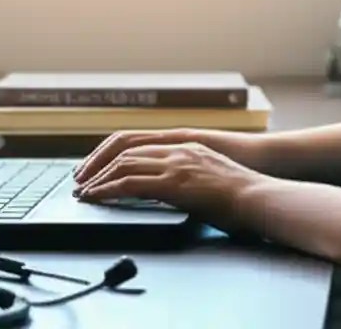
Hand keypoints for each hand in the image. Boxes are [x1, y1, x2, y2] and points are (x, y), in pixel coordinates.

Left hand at [74, 128, 272, 182]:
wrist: (260, 196)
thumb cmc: (243, 191)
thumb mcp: (212, 173)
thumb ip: (190, 174)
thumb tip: (174, 189)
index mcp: (185, 145)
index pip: (138, 142)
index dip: (112, 153)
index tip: (97, 166)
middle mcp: (177, 149)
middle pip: (124, 149)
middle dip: (98, 165)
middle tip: (81, 179)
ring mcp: (175, 164)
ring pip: (123, 164)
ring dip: (98, 178)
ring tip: (83, 191)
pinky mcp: (174, 183)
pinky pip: (130, 183)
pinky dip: (107, 189)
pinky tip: (96, 198)